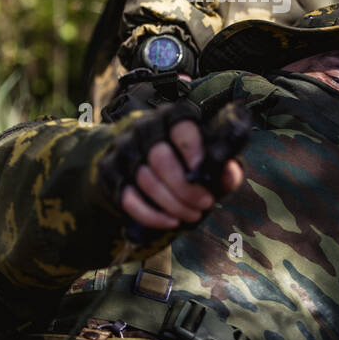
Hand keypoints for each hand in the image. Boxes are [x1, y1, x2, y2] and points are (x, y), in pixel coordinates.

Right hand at [121, 116, 242, 230]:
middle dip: (186, 186)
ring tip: (192, 215)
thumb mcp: (207, 163)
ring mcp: (124, 151)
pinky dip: (152, 215)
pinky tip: (170, 222)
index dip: (193, 148)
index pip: (180, 124)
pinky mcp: (110, 174)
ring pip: (146, 179)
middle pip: (160, 156)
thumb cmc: (182, 164)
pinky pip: (129, 198)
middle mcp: (144, 129)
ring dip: (173, 203)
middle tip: (205, 203)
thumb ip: (222, 167)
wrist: (138, 169)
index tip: (203, 170)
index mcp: (171, 117)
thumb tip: (229, 170)